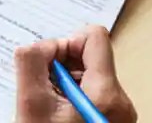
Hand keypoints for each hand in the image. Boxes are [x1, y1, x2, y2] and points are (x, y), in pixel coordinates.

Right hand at [14, 26, 137, 122]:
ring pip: (89, 76)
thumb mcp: (31, 106)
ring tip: (53, 111)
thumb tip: (40, 45)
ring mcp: (120, 112)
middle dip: (63, 68)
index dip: (66, 44)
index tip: (50, 66)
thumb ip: (31, 63)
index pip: (94, 36)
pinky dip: (73, 99)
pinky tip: (60, 118)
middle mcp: (120, 100)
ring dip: (66, 85)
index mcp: (106, 93)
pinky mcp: (114, 119)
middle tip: (47, 93)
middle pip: (90, 56)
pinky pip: (93, 93)